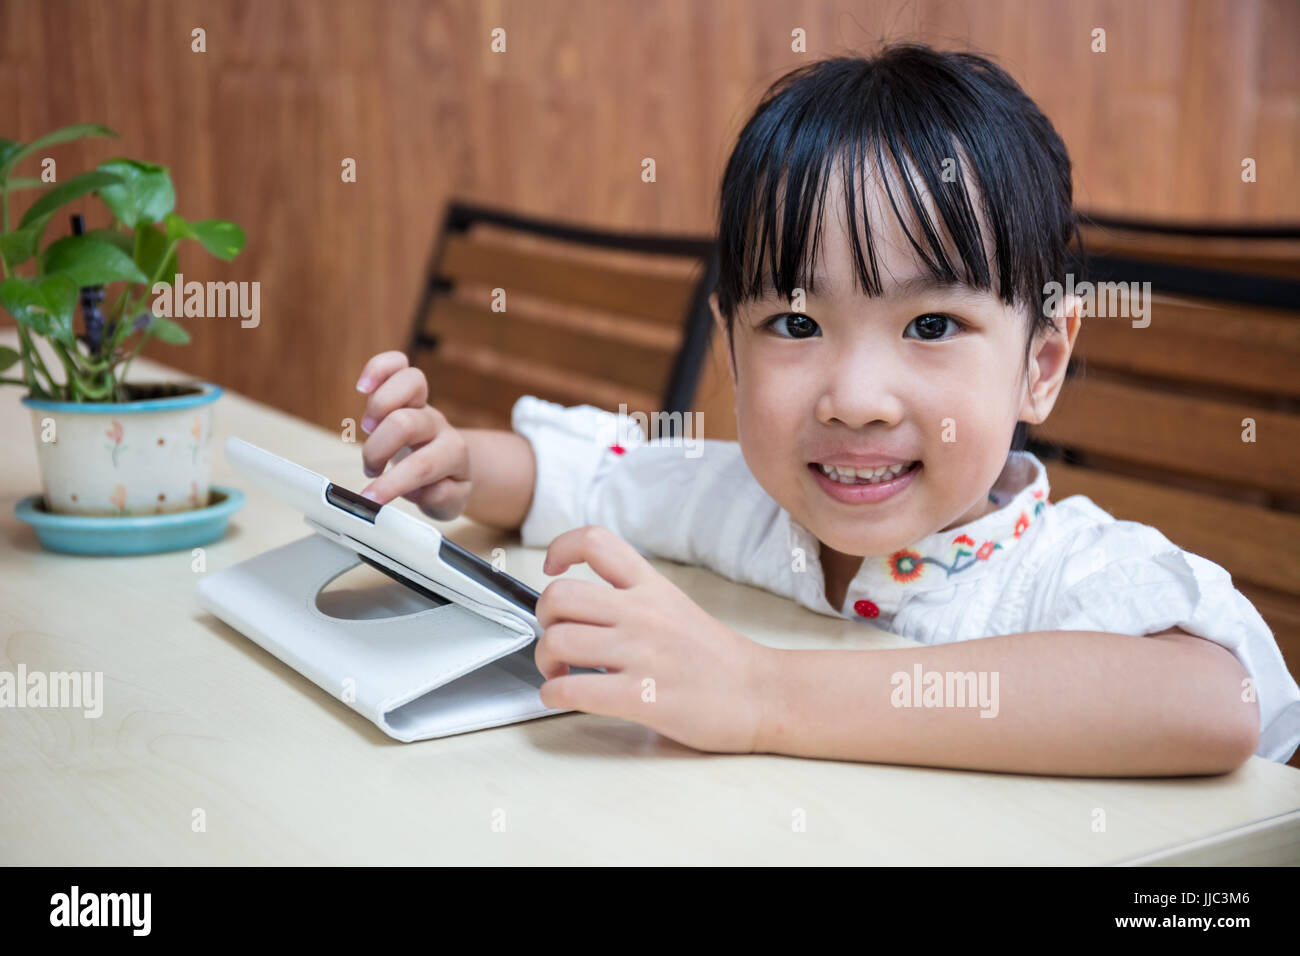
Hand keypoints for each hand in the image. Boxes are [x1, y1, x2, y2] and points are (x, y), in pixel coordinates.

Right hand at [354, 350, 470, 519]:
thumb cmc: (444, 484)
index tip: (370, 499)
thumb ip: (441, 499)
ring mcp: (422, 403)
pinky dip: (378, 368)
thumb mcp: (449, 503)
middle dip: (377, 448)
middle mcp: (437, 424)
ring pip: (410, 381)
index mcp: (453, 454)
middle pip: (407, 422)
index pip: (423, 465)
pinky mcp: (406, 390)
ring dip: (378, 406)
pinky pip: (397, 364)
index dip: (392, 483)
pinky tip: (363, 386)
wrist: (451, 464)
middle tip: (371, 469)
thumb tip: (422, 489)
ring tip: (367, 429)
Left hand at [534, 524, 772, 753]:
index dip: (561, 548)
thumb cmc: (717, 658)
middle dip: (543, 619)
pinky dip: (554, 695)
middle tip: (555, 635)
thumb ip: (633, 599)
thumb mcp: (676, 607)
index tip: (552, 568)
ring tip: (559, 673)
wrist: (763, 694)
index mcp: (651, 587)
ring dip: (544, 662)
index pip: (596, 542)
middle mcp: (643, 614)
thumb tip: (582, 609)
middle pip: (560, 596)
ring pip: (558, 642)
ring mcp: (642, 654)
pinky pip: (574, 691)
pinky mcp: (641, 697)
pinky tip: (563, 697)